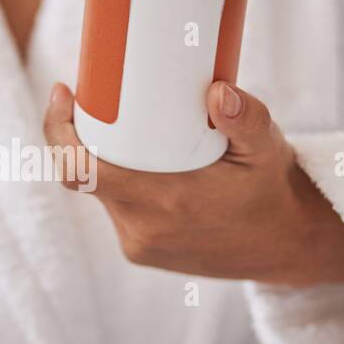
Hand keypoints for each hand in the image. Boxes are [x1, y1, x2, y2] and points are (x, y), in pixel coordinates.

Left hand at [43, 81, 343, 286]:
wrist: (285, 246)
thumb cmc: (272, 189)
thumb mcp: (268, 147)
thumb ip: (246, 119)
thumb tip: (218, 91)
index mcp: (165, 202)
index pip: (82, 171)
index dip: (58, 131)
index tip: (63, 90)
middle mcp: (143, 229)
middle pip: (86, 175)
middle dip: (84, 134)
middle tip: (99, 93)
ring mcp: (139, 245)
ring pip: (102, 191)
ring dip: (106, 159)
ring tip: (125, 123)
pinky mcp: (140, 252)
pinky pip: (116, 208)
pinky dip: (122, 181)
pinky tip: (135, 158)